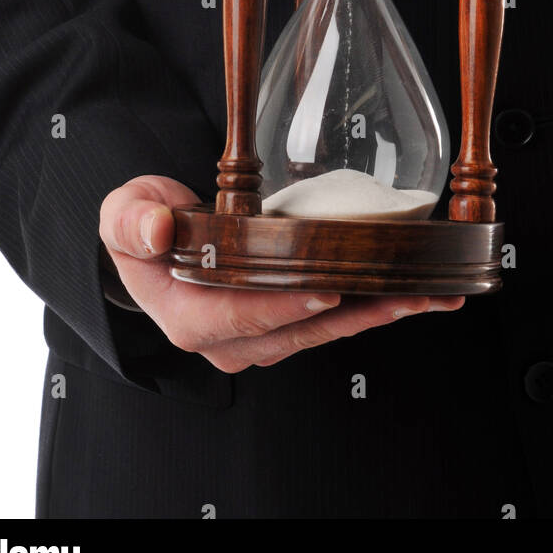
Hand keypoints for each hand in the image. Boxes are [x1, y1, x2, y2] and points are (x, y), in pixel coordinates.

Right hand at [99, 175, 464, 372]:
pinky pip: (334, 320)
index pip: (240, 318)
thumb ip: (133, 220)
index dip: (284, 306)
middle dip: (355, 315)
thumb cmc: (144, 225)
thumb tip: (157, 230)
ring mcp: (262, 335)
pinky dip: (374, 306)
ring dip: (377, 314)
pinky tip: (416, 293)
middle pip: (298, 332)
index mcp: (188, 320)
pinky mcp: (288, 323)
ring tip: (427, 296)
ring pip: (325, 331)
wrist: (158, 239)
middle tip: (405, 294)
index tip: (324, 290)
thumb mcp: (124, 213)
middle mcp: (229, 339)